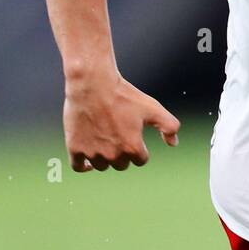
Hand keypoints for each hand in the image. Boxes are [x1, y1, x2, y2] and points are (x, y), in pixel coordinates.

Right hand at [64, 70, 180, 172]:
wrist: (92, 83)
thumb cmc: (123, 94)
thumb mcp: (152, 108)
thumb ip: (169, 126)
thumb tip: (173, 143)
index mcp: (132, 148)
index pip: (140, 160)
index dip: (139, 148)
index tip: (133, 134)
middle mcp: (113, 155)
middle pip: (121, 165)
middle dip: (122, 154)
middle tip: (117, 135)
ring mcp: (92, 152)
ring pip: (102, 166)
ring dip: (104, 158)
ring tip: (103, 141)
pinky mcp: (75, 148)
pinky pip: (78, 167)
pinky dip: (84, 166)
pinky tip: (87, 163)